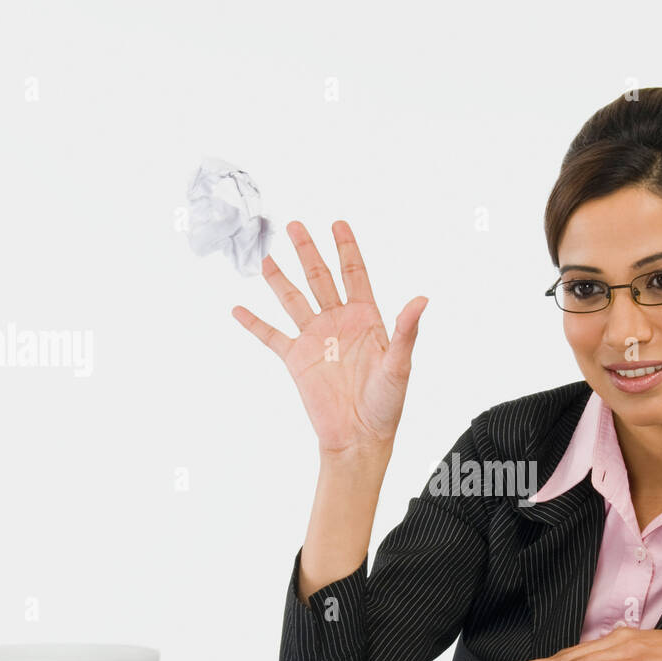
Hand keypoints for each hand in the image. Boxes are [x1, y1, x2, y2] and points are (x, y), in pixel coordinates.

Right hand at [232, 220, 427, 456]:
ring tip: (266, 257)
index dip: (346, 248)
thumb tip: (422, 300)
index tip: (338, 223)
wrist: (360, 437)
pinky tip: (239, 308)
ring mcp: (315, 340)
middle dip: (308, 252)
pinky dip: (254, 323)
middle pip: (320, 278)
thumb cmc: (387, 404)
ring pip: (293, 300)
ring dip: (279, 279)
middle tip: (295, 225)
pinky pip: (271, 336)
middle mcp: (338, 323)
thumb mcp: (399, 365)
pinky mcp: (297, 360)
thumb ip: (406, 331)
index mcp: (366, 319)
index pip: (355, 274)